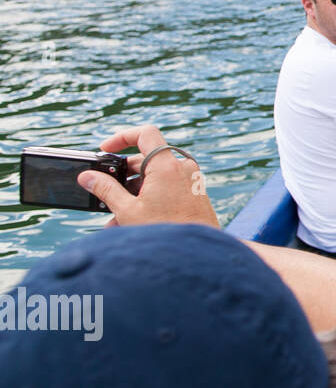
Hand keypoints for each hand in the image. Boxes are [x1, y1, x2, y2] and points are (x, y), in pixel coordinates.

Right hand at [77, 124, 219, 228]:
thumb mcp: (128, 211)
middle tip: (105, 193)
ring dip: (132, 195)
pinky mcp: (193, 193)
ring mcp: (189, 180)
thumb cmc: (166, 232)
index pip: (145, 133)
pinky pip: (166, 188)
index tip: (105, 150)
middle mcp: (182, 168)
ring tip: (115, 220)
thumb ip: (105, 190)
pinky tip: (132, 222)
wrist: (197, 255)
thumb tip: (87, 176)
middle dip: (122, 178)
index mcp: (167, 165)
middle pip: (146, 160)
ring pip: (154, 178)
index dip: (122, 137)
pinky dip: (148, 199)